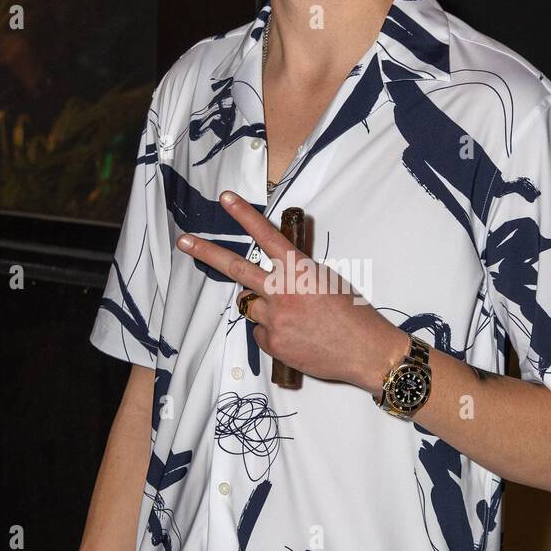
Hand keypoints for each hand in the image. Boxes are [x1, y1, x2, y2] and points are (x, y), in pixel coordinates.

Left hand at [175, 190, 406, 391]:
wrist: (366, 352)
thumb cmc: (354, 315)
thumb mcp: (327, 282)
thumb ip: (298, 276)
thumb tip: (277, 279)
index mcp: (300, 270)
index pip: (267, 236)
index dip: (244, 215)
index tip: (226, 199)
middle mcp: (283, 290)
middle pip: (236, 269)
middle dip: (206, 253)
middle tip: (184, 242)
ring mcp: (275, 318)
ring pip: (249, 306)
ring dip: (261, 307)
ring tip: (292, 317)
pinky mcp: (273, 343)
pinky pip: (261, 334)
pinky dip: (273, 334)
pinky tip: (297, 338)